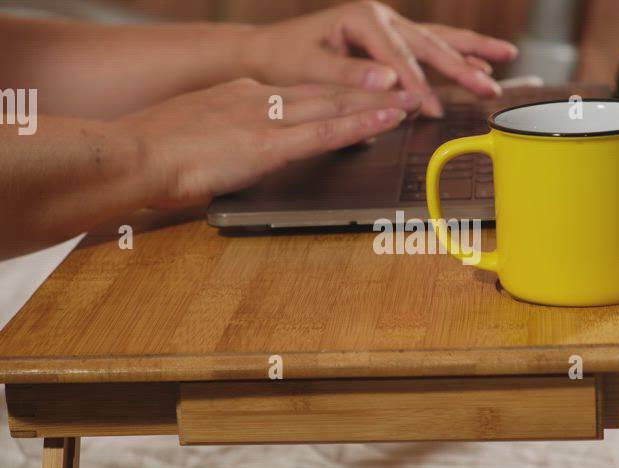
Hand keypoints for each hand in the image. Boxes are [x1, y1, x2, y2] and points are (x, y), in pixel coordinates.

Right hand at [117, 79, 421, 209]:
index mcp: (239, 96)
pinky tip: (387, 120)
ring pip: (334, 107)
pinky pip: (326, 132)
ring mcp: (267, 120)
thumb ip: (218, 136)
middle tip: (405, 86)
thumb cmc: (148, 152)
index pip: (300, 94)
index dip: (335, 94)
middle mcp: (260, 99)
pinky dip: (361, 124)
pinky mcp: (270, 145)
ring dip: (377, 103)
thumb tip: (229, 149)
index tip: (357, 95)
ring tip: (412, 98)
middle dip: (368, 92)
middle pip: (326, 94)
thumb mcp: (190, 133)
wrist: (130, 155)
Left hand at [239, 1, 518, 116]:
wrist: (268, 51)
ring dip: (473, 50)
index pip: (399, 58)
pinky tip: (480, 62)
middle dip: (462, 66)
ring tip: (506, 56)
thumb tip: (387, 82)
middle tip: (489, 87)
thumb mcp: (310, 68)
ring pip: (438, 38)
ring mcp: (388, 25)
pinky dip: (456, 54)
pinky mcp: (390, 39)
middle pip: (429, 44)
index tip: (431, 111)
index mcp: (362, 18)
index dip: (417, 86)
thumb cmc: (285, 60)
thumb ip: (349, 76)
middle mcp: (380, 16)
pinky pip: (430, 46)